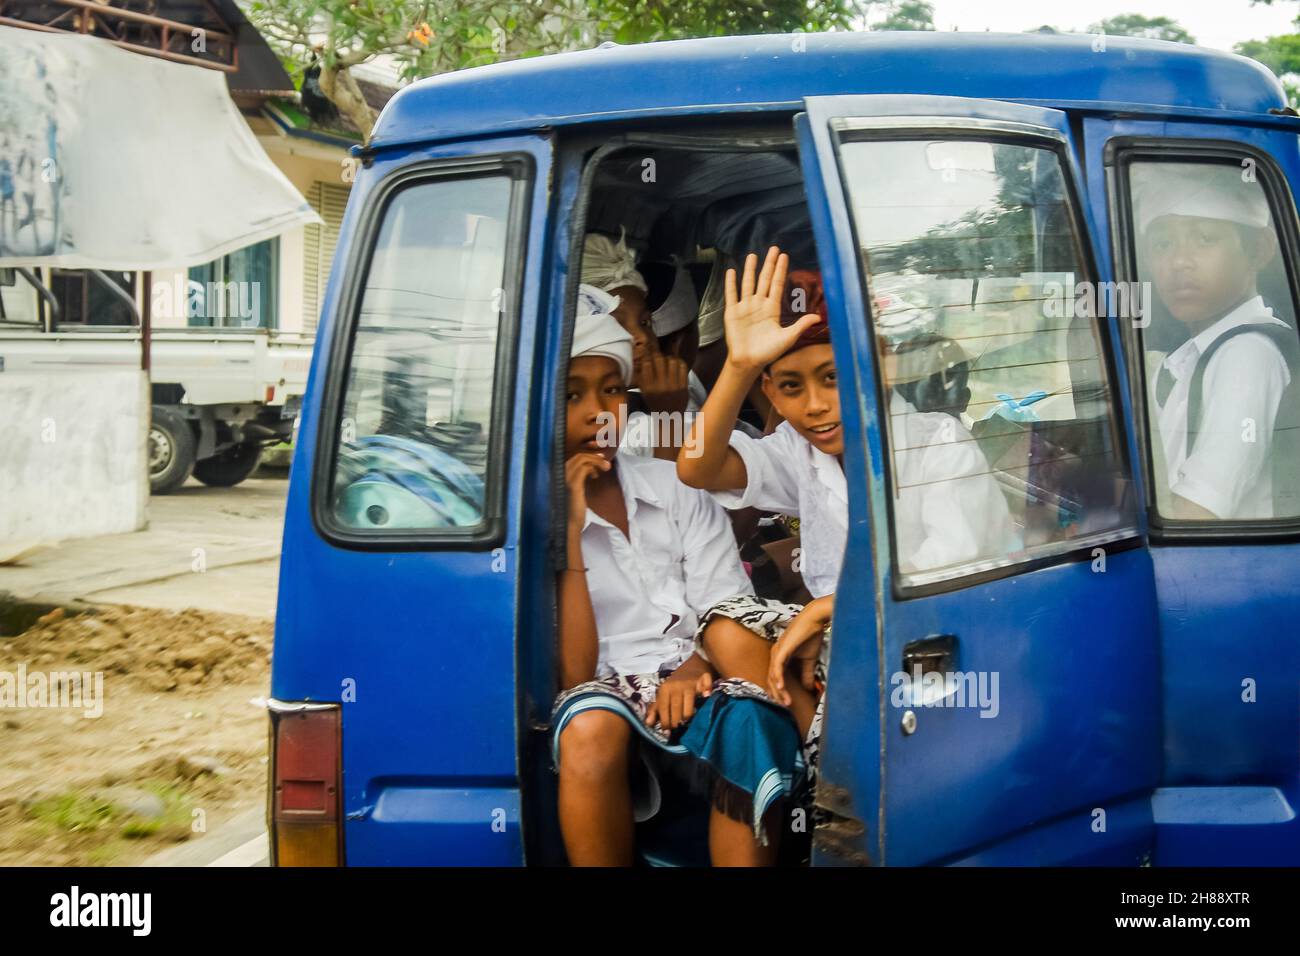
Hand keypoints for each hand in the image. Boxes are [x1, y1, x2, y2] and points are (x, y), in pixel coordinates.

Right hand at [564, 452, 609, 526]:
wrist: (569, 526)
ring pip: (581, 459)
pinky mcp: (573, 484)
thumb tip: (590, 468)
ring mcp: (565, 478)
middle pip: (577, 456)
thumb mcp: (575, 491)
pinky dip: (594, 466)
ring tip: (606, 468)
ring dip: (596, 461)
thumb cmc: (573, 511)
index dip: (587, 456)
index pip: (573, 459)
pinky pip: (584, 467)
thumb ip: (578, 479)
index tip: (598, 459)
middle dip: (593, 457)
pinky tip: (597, 476)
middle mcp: (560, 474)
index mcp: (559, 476)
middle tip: (605, 463)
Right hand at [638, 353, 689, 416]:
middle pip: (659, 359)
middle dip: (659, 354)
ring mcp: (673, 386)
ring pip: (672, 361)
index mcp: (648, 387)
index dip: (648, 356)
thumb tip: (645, 355)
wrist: (669, 417)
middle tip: (659, 355)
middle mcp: (660, 386)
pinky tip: (677, 365)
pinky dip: (680, 362)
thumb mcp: (645, 391)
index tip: (649, 354)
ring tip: (668, 360)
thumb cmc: (655, 402)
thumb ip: (643, 375)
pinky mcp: (683, 387)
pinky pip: (683, 367)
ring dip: (670, 358)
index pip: (647, 363)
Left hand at [646, 670, 713, 731]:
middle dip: (676, 720)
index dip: (665, 720)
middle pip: (676, 707)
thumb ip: (655, 709)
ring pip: (689, 702)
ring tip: (687, 722)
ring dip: (688, 714)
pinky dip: (706, 690)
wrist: (693, 665)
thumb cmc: (676, 684)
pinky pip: (706, 685)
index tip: (667, 732)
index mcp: (665, 689)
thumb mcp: (663, 694)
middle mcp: (677, 686)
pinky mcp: (703, 679)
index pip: (663, 707)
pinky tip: (706, 696)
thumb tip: (648, 724)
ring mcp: (690, 683)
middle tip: (677, 729)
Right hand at [723, 246, 822, 372]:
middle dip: (769, 264)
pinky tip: (731, 271)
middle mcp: (759, 305)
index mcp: (772, 309)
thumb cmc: (768, 352)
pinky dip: (731, 283)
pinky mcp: (732, 312)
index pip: (777, 285)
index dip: (781, 270)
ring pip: (748, 283)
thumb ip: (800, 326)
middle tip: (774, 248)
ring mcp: (745, 307)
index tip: (784, 256)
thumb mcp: (787, 338)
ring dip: (750, 269)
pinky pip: (731, 294)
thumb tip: (818, 317)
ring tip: (752, 255)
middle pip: (765, 280)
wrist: (749, 361)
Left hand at [768, 594, 832, 706]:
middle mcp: (775, 655)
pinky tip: (781, 687)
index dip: (779, 692)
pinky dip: (778, 677)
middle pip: (772, 679)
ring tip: (786, 702)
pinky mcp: (782, 648)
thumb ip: (807, 674)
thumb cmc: (811, 636)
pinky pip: (777, 666)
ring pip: (773, 675)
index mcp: (780, 658)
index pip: (775, 678)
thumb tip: (808, 689)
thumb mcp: (809, 660)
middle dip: (778, 694)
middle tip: (785, 706)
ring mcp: (777, 651)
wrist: (815, 620)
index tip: (786, 703)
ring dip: (779, 690)